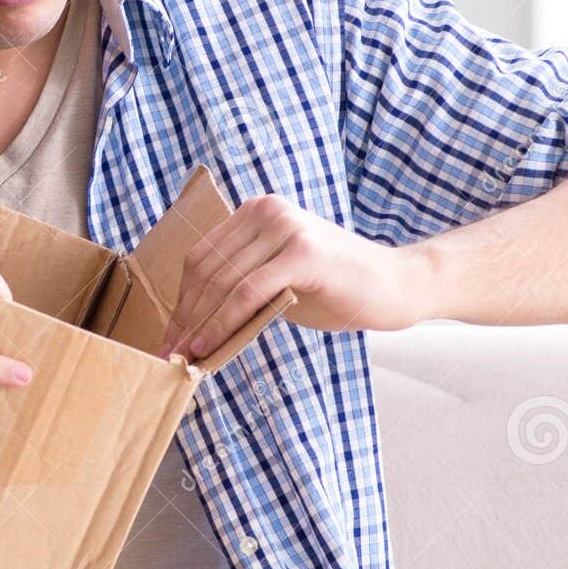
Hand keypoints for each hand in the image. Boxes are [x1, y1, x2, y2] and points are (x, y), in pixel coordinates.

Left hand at [159, 196, 433, 360]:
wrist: (397, 286)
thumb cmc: (338, 289)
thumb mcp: (280, 283)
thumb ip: (242, 289)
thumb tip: (194, 325)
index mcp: (257, 212)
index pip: (203, 257)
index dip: (182, 299)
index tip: (170, 335)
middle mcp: (267, 211)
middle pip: (207, 269)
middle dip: (185, 316)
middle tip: (170, 353)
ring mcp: (285, 227)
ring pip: (223, 282)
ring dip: (199, 324)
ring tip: (184, 356)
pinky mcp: (301, 252)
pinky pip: (248, 292)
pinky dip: (223, 322)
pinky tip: (209, 346)